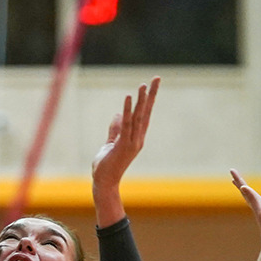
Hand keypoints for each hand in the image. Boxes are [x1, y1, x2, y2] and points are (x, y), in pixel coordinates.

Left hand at [91, 77, 160, 192]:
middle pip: (146, 113)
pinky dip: (127, 111)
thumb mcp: (110, 143)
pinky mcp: (123, 145)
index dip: (149, 99)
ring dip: (141, 101)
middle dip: (151, 95)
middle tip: (157, 78)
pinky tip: (128, 98)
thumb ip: (115, 129)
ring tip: (143, 85)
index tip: (152, 84)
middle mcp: (137, 138)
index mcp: (136, 137)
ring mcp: (132, 142)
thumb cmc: (107, 165)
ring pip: (138, 117)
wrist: (104, 182)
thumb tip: (119, 114)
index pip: (144, 114)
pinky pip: (126, 125)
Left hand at [230, 170, 260, 258]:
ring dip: (250, 192)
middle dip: (241, 183)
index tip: (231, 170)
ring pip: (256, 199)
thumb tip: (243, 188)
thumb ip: (253, 199)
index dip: (239, 179)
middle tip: (234, 174)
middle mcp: (259, 208)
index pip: (245, 189)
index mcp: (255, 205)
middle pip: (248, 193)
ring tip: (245, 187)